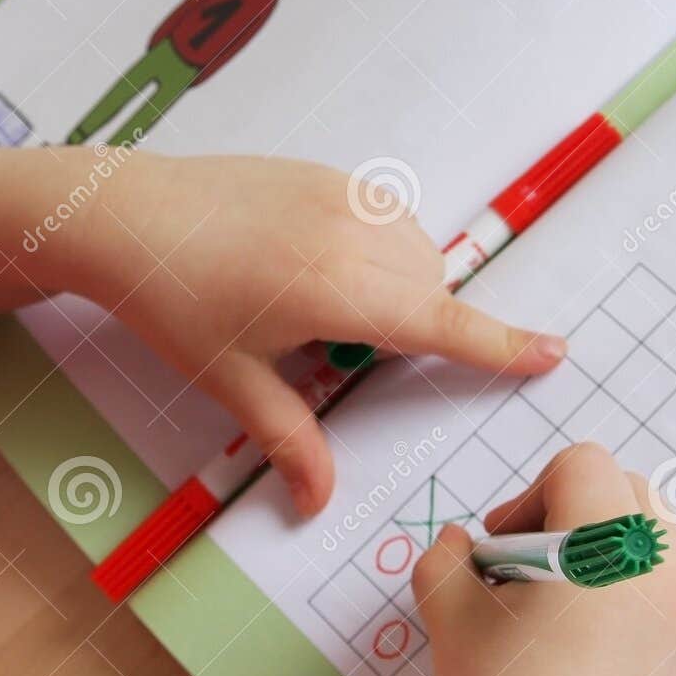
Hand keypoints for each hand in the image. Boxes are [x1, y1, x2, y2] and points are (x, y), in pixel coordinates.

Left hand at [59, 150, 565, 512]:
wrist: (122, 215)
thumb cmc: (173, 302)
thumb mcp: (231, 380)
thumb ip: (289, 440)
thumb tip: (319, 504)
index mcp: (337, 290)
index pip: (441, 325)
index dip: (501, 345)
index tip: (553, 354)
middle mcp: (353, 234)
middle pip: (430, 289)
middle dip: (410, 326)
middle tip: (335, 348)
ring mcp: (340, 193)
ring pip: (413, 248)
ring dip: (396, 284)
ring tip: (316, 304)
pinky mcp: (324, 172)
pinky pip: (384, 215)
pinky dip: (375, 247)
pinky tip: (307, 264)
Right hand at [411, 443, 675, 675]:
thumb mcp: (449, 616)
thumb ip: (444, 557)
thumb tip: (457, 542)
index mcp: (612, 541)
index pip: (582, 464)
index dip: (529, 494)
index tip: (501, 553)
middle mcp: (668, 566)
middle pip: (624, 492)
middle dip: (568, 516)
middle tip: (522, 574)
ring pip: (650, 541)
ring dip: (599, 554)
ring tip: (552, 615)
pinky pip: (666, 592)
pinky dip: (626, 596)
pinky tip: (582, 653)